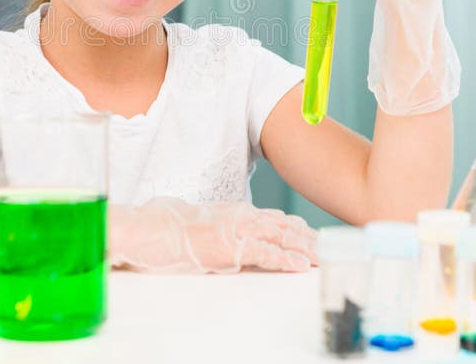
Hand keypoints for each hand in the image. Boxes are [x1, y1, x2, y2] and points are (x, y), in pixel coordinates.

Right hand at [109, 197, 317, 273]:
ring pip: (281, 239)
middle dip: (305, 238)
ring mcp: (238, 232)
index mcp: (232, 210)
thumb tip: (210, 226)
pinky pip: (267, 255)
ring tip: (321, 257)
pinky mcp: (233, 249)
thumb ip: (211, 221)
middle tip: (324, 247)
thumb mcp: (194, 216)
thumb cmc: (164, 223)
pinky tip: (300, 265)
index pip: (271, 218)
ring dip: (303, 249)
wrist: (151, 230)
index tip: (306, 233)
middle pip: (282, 227)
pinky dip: (286, 259)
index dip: (292, 227)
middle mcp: (240, 216)